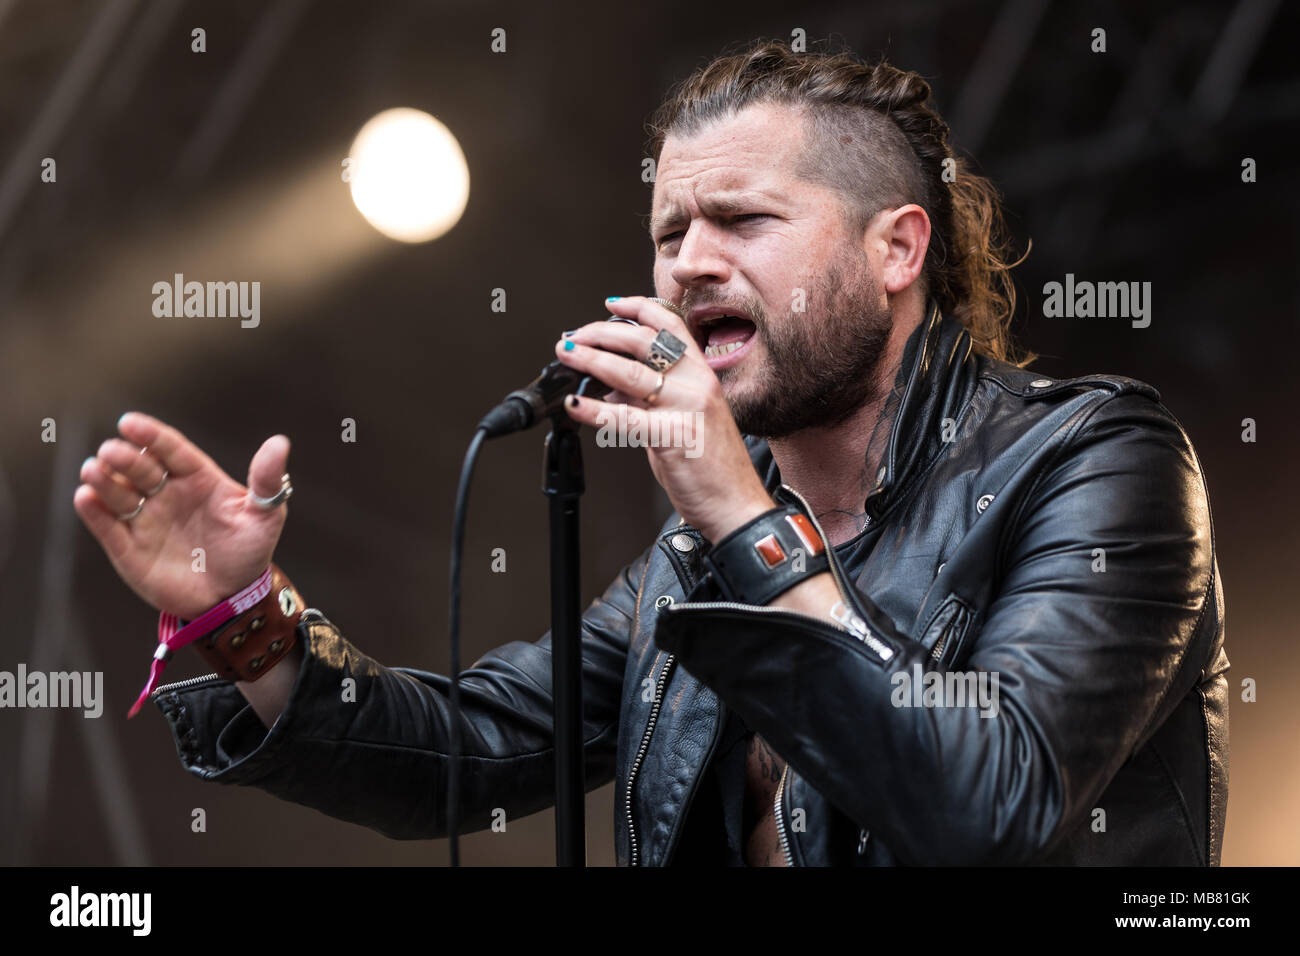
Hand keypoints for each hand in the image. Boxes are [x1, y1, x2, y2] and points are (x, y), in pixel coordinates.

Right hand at [73, 412, 291, 619]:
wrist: (232, 598)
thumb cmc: (249, 551)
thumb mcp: (266, 516)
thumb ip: (267, 481)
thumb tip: (280, 443)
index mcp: (196, 478)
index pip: (170, 449)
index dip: (150, 436)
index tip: (129, 423)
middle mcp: (166, 493)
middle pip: (140, 468)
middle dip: (124, 458)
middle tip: (111, 452)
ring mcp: (145, 519)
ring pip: (118, 492)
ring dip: (104, 480)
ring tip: (94, 470)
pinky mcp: (128, 547)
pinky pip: (107, 526)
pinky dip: (94, 511)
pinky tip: (86, 498)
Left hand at [556, 296, 774, 541]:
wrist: (736, 505)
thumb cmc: (712, 467)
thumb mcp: (681, 421)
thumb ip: (649, 402)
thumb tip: (613, 389)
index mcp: (702, 374)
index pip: (671, 325)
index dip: (639, 308)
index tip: (611, 305)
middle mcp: (697, 384)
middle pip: (644, 341)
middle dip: (601, 333)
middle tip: (574, 335)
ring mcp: (686, 407)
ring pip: (629, 373)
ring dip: (591, 359)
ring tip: (567, 353)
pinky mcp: (672, 435)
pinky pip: (624, 417)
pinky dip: (593, 409)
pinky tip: (575, 404)